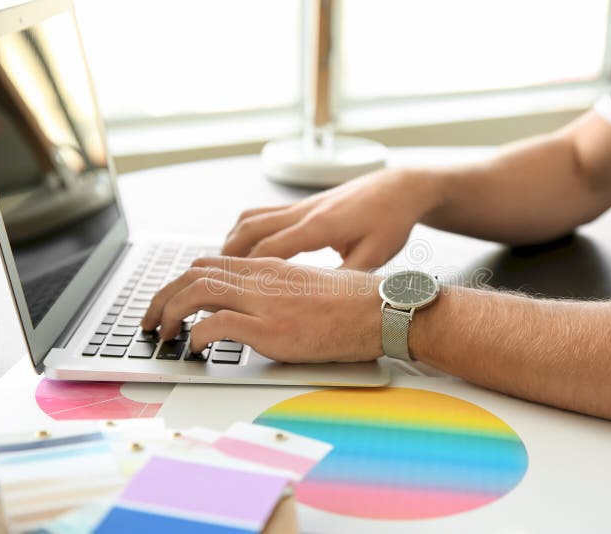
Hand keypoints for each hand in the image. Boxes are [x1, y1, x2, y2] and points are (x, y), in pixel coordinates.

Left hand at [140, 256, 383, 361]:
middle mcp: (260, 278)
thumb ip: (278, 292)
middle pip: (192, 274)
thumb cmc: (355, 303)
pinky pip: (215, 325)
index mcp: (268, 267)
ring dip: (169, 313)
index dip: (180, 282)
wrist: (383, 310)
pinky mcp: (270, 327)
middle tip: (151, 321)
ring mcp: (263, 301)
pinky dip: (195, 336)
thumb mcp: (309, 287)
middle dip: (161, 297)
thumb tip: (259, 311)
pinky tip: (195, 348)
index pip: (208, 263)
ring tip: (163, 335)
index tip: (170, 302)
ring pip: (194, 293)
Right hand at [222, 168, 440, 269]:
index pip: (270, 248)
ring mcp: (301, 205)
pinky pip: (263, 214)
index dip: (246, 269)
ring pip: (251, 218)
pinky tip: (246, 248)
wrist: (400, 187)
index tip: (227, 289)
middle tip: (211, 282)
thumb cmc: (391, 220)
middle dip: (226, 256)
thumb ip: (349, 278)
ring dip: (232, 241)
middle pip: (249, 230)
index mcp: (319, 227)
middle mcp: (304, 212)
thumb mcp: (376, 256)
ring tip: (220, 268)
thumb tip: (327, 303)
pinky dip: (246, 231)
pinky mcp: (303, 204)